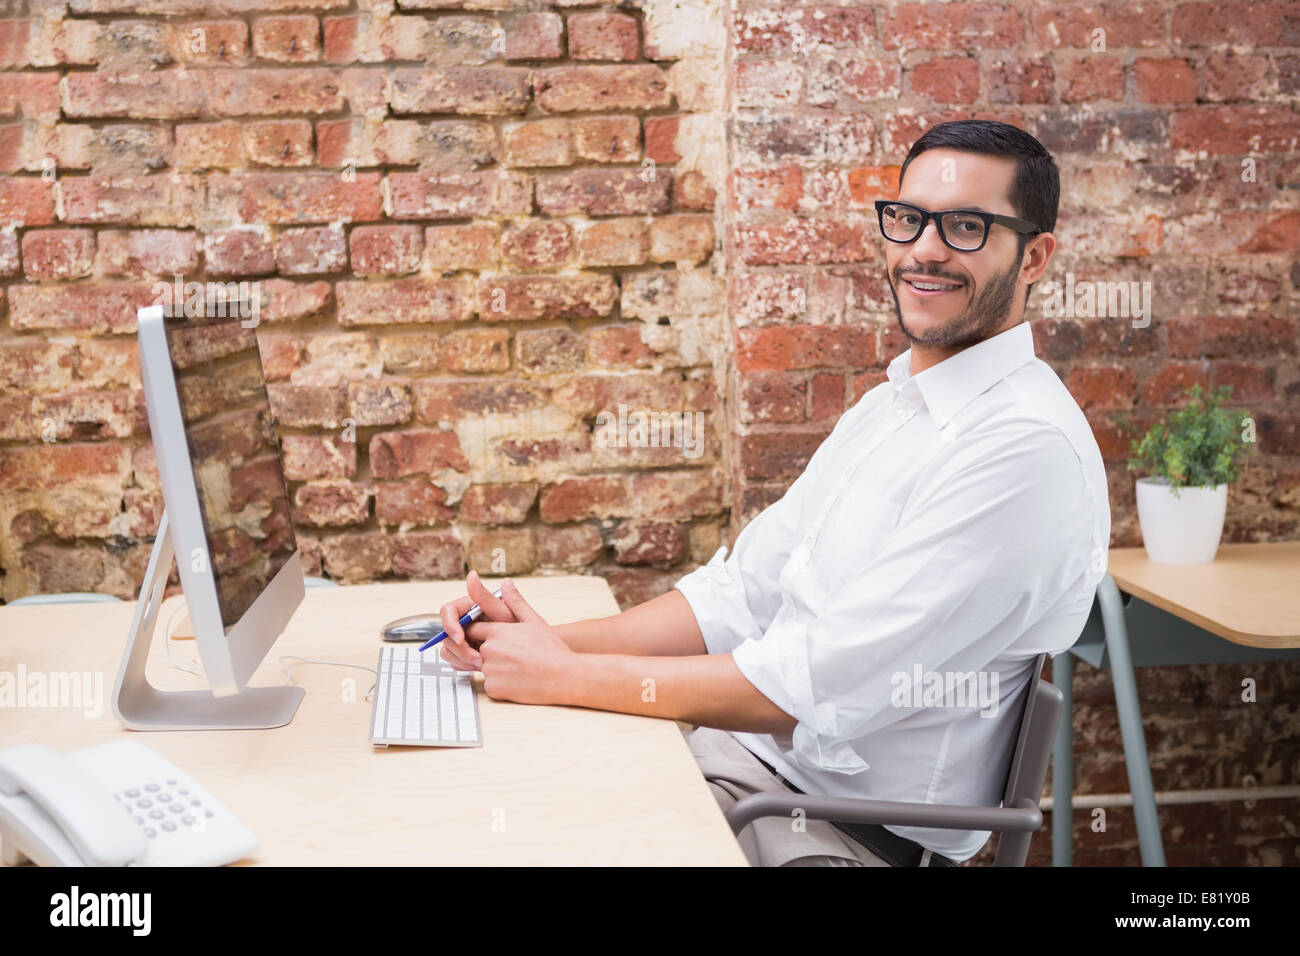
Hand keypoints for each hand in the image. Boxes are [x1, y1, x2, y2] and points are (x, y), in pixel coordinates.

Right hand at [437, 569, 516, 671]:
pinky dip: (465, 665)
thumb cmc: (523, 631)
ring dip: (462, 659)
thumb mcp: (506, 615)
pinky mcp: (466, 652)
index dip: (450, 625)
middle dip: (460, 649)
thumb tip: (472, 576)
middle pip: (446, 634)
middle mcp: (466, 622)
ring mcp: (465, 638)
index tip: (461, 639)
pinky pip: (455, 660)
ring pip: (448, 649)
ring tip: (483, 663)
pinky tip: (481, 666)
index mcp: (471, 608)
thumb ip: (487, 598)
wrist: (531, 653)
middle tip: (478, 659)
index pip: (448, 611)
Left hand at [471, 579, 575, 704]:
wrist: (563, 677)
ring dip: (497, 668)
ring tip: (520, 667)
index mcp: (497, 632)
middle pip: (479, 650)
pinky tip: (519, 680)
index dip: (484, 634)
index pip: (473, 629)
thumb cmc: (551, 649)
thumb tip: (506, 584)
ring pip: (486, 668)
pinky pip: (491, 685)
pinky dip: (502, 684)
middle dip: (492, 652)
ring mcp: (490, 670)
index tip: (497, 638)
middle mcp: (490, 650)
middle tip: (515, 655)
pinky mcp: (493, 688)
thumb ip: (515, 602)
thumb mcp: (534, 621)